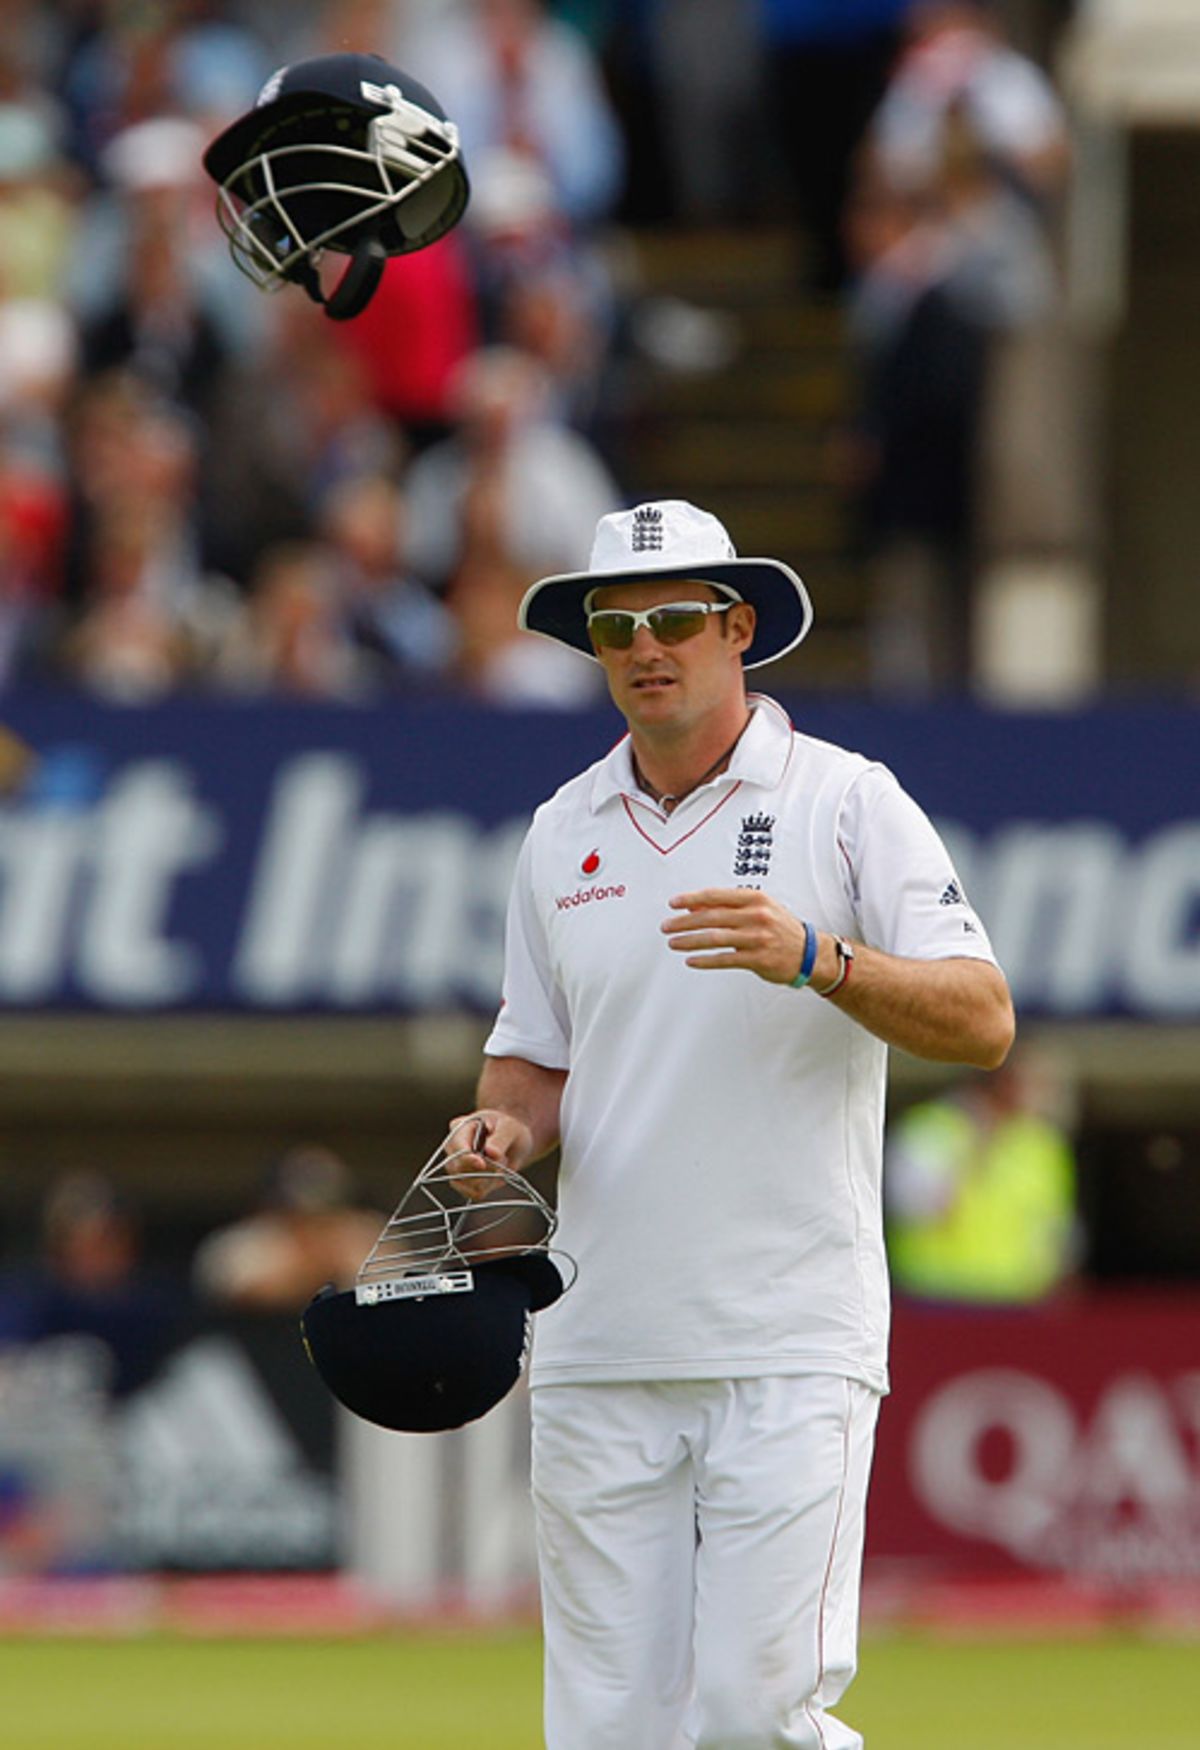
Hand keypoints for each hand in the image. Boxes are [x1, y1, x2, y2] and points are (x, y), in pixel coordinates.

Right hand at [444, 1109, 534, 1201]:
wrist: (513, 1142)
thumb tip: (490, 1152)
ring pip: (466, 1184)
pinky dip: (490, 1187)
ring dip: (489, 1178)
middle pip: (458, 1169)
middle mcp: (452, 1148)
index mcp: (459, 1127)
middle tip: (503, 1159)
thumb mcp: (509, 1128)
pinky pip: (474, 1193)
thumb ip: (500, 1139)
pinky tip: (497, 1175)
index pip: (457, 1147)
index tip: (481, 1164)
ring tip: (501, 1163)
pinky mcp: (464, 1182)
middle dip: (484, 1170)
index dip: (467, 1158)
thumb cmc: (508, 1129)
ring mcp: (456, 1166)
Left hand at [661, 888, 812, 985]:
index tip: (674, 903)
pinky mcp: (758, 958)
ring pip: (715, 938)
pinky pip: (725, 959)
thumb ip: (727, 907)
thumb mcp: (757, 909)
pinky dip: (705, 960)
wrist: (809, 952)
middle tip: (667, 926)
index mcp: (755, 899)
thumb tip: (694, 906)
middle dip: (684, 922)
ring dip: (690, 941)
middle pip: (711, 917)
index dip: (691, 899)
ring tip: (674, 943)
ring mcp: (758, 938)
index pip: (716, 896)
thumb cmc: (780, 928)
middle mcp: (757, 916)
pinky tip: (692, 960)